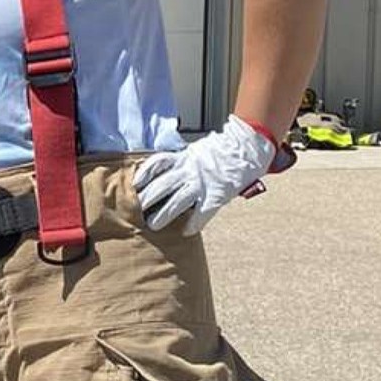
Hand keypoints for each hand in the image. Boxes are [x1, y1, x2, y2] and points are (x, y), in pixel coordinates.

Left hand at [132, 116, 275, 234]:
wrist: (246, 148)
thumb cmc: (218, 152)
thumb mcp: (193, 151)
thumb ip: (178, 161)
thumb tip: (159, 171)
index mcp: (184, 158)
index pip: (159, 163)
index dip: (145, 174)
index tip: (135, 183)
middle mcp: (190, 171)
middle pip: (163, 186)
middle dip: (148, 199)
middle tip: (136, 210)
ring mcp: (202, 183)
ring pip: (178, 202)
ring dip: (164, 215)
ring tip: (153, 225)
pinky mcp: (217, 195)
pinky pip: (203, 212)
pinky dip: (194, 223)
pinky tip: (186, 231)